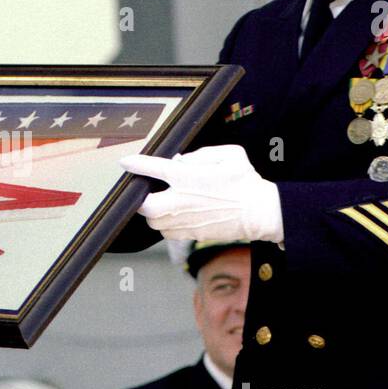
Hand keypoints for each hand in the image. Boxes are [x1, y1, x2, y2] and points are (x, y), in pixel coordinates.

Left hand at [119, 144, 282, 243]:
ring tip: (161, 201)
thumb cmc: (246, 181)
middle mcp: (182, 201)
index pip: (153, 169)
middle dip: (140, 198)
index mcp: (189, 178)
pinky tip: (174, 215)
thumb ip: (200, 154)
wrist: (261, 213)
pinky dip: (164, 225)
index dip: (137, 164)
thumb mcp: (229, 154)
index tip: (126, 162)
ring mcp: (185, 221)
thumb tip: (179, 161)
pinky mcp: (191, 234)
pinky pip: (166, 233)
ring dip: (153, 212)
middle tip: (144, 190)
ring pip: (153, 222)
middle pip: (145, 206)